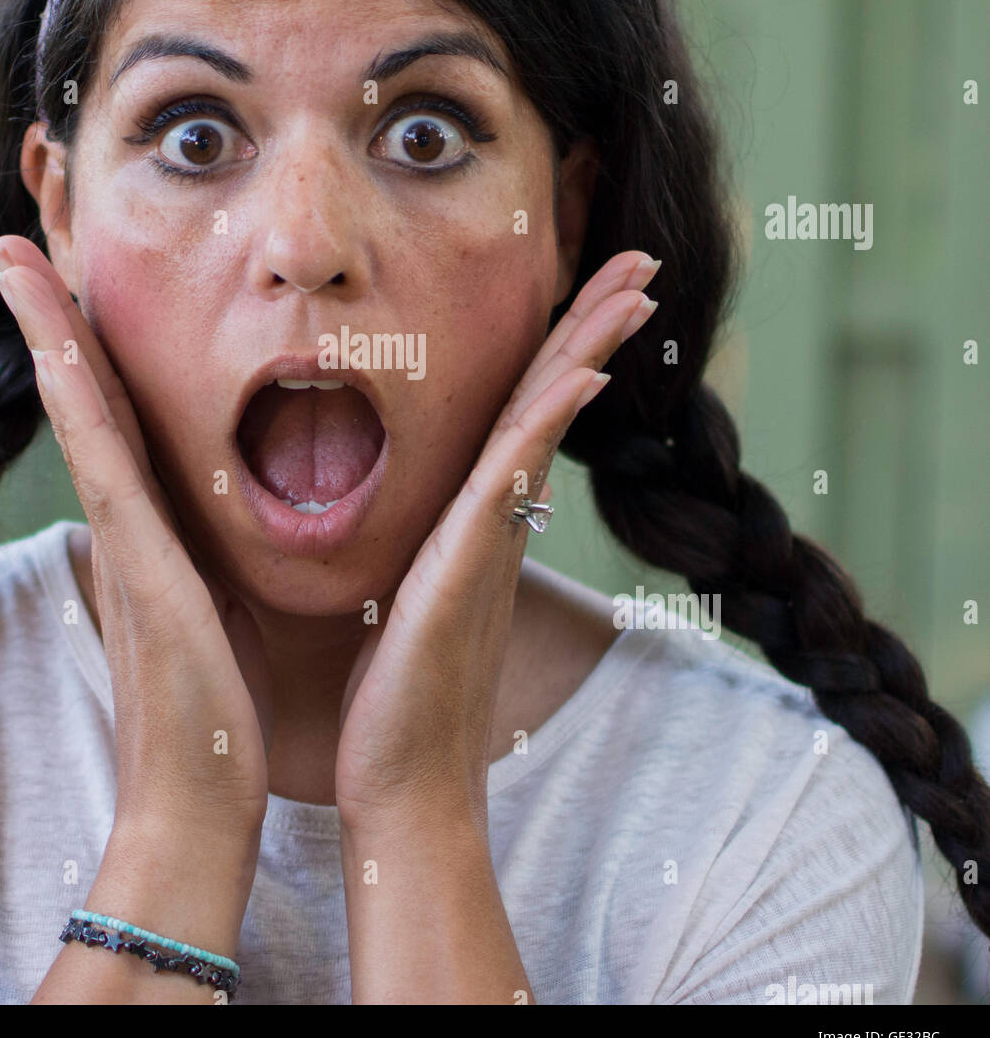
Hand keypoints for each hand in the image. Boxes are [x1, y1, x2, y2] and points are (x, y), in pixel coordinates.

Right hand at [0, 235, 271, 839]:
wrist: (208, 794)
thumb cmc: (224, 702)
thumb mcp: (224, 602)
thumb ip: (214, 550)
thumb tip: (233, 511)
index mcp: (154, 525)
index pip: (118, 413)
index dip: (92, 346)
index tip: (79, 281)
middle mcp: (127, 522)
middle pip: (85, 397)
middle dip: (54, 318)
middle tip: (21, 242)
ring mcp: (123, 542)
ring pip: (79, 413)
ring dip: (47, 333)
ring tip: (16, 257)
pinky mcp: (137, 569)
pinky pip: (101, 465)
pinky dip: (72, 400)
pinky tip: (55, 344)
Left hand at [333, 249, 661, 833]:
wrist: (401, 779)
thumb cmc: (395, 693)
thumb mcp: (406, 591)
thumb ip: (423, 540)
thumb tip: (412, 506)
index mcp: (478, 514)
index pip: (524, 406)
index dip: (560, 341)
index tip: (590, 283)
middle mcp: (496, 516)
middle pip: (553, 395)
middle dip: (596, 321)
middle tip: (642, 258)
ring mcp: (489, 538)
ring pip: (545, 420)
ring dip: (589, 346)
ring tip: (634, 285)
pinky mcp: (467, 566)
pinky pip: (513, 478)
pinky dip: (549, 422)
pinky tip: (578, 373)